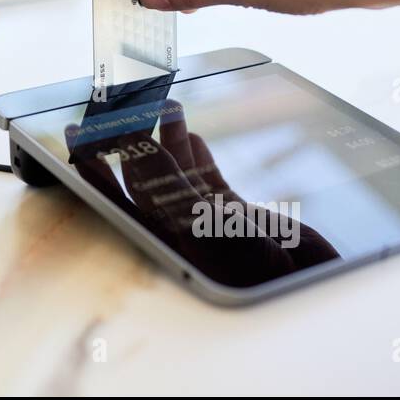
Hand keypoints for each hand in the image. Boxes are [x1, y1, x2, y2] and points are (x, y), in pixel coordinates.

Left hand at [64, 92, 337, 286]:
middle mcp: (183, 232)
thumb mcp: (224, 235)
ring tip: (163, 105)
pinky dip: (199, 158)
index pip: (122, 195)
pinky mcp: (239, 220)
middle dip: (129, 142)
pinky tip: (191, 136)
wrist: (319, 295)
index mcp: (169, 241)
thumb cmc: (270, 279)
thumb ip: (180, 195)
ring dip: (168, 138)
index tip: (80, 132)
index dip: (98, 165)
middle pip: (143, 180)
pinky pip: (209, 182)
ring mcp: (210, 225)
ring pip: (178, 173)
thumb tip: (140, 156)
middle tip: (112, 106)